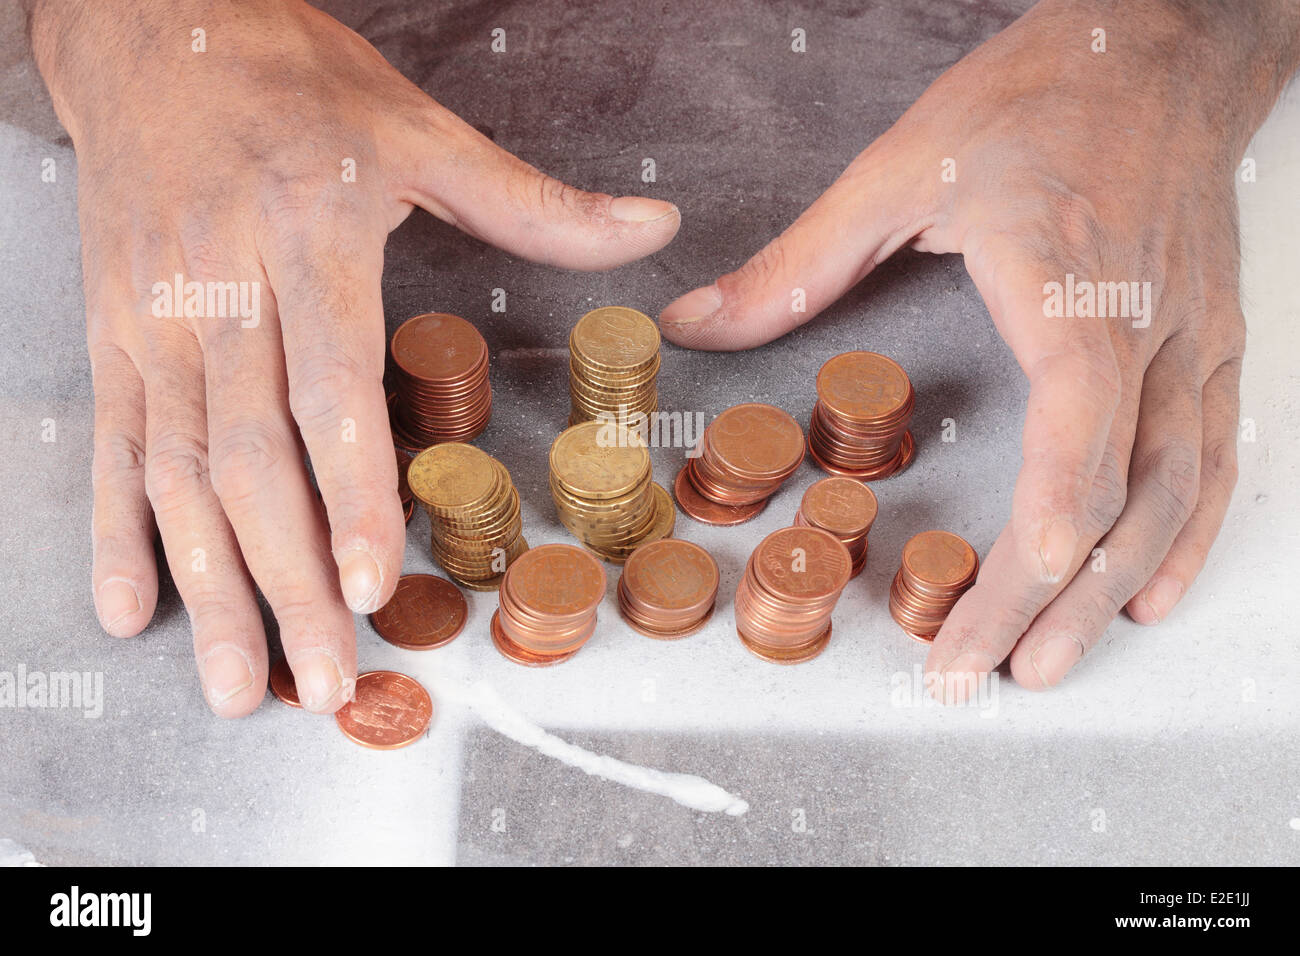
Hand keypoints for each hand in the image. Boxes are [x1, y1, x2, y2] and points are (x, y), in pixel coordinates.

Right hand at [30, 0, 679, 715]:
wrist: (146, 22)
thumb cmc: (289, 78)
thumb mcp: (418, 126)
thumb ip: (533, 200)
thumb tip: (651, 230)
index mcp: (308, 231)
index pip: (328, 389)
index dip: (349, 494)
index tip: (371, 584)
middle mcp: (220, 284)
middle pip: (248, 458)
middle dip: (286, 581)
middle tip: (321, 680)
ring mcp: (152, 314)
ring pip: (175, 471)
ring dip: (208, 586)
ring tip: (238, 683)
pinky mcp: (110, 329)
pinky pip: (110, 444)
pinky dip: (115, 533)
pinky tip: (132, 609)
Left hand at [658, 0, 1297, 694]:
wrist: (1159, 43)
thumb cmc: (1041, 97)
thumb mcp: (902, 167)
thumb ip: (799, 262)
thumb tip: (700, 319)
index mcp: (1069, 287)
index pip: (1072, 448)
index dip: (1030, 554)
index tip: (978, 624)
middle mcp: (1148, 328)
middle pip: (1117, 502)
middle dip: (1053, 604)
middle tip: (988, 676)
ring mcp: (1194, 340)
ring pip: (1175, 496)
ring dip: (1116, 591)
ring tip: (1054, 661)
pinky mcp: (1212, 340)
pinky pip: (1217, 459)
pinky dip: (1187, 536)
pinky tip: (1149, 589)